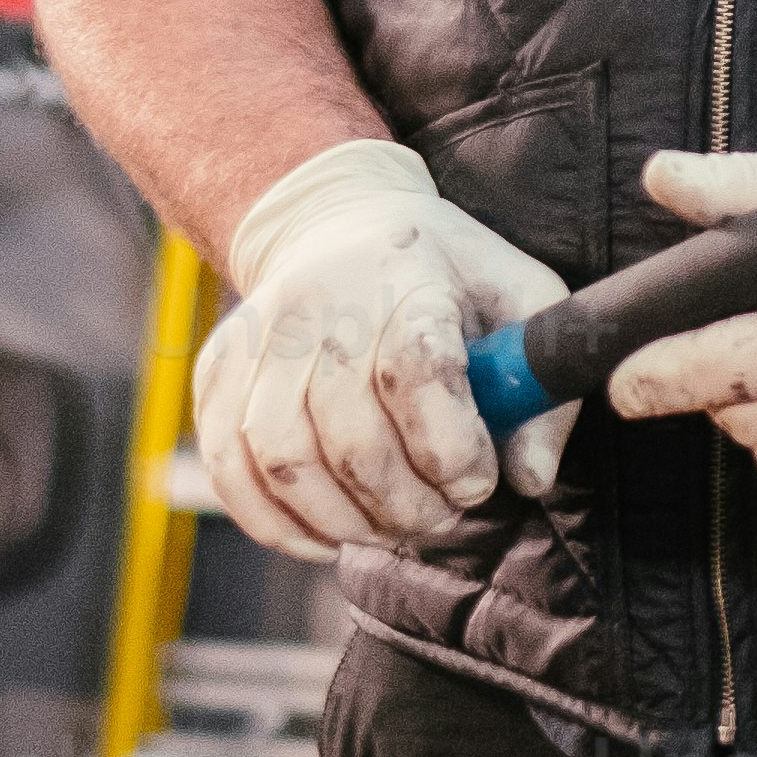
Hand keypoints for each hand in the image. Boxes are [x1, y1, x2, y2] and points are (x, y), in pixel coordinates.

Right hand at [193, 137, 572, 560]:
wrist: (337, 222)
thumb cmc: (445, 275)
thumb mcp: (521, 299)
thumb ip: (540, 392)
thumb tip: (531, 480)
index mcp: (404, 278)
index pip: (416, 372)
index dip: (450, 449)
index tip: (477, 484)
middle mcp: (319, 304)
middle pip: (349, 437)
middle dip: (404, 505)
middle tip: (439, 520)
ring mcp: (257, 339)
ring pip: (283, 462)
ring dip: (343, 521)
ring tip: (388, 528)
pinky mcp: (216, 373)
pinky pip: (229, 468)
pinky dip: (275, 522)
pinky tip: (325, 534)